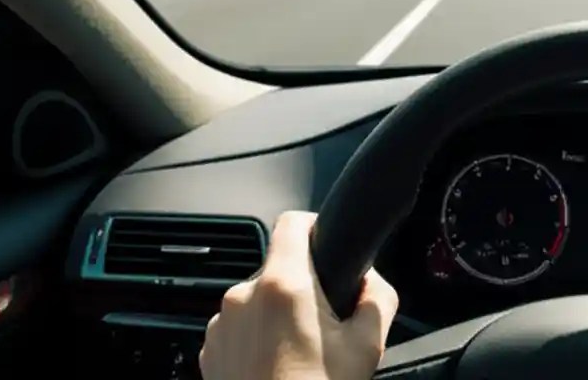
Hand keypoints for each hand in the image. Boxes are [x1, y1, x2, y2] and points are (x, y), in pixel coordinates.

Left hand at [200, 211, 398, 379]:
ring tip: (299, 355)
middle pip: (278, 268)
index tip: (324, 241)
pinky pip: (239, 329)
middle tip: (325, 323)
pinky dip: (257, 341)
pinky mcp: (209, 350)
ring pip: (257, 301)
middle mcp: (243, 297)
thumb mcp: (367, 347)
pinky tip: (277, 368)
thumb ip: (378, 298)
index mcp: (283, 286)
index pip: (292, 222)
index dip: (314, 227)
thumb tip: (372, 282)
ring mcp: (221, 325)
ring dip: (277, 316)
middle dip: (302, 287)